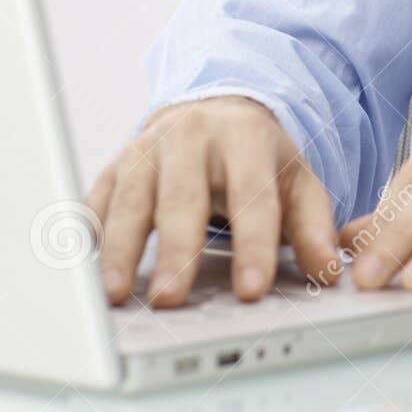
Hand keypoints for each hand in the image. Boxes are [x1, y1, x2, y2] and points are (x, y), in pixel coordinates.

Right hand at [86, 97, 338, 307]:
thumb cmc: (257, 157)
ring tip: (116, 296)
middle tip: (171, 299)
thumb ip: (313, 227)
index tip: (251, 291)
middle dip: (176, 250)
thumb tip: (328, 272)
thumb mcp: (297, 182)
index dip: (254, 245)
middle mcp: (191, 137)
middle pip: (182, 197)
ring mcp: (147, 149)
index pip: (252, 196)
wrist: (213, 112)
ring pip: (130, 200)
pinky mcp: (115, 166)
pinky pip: (97, 201)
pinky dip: (90, 236)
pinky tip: (83, 272)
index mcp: (245, 138)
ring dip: (121, 250)